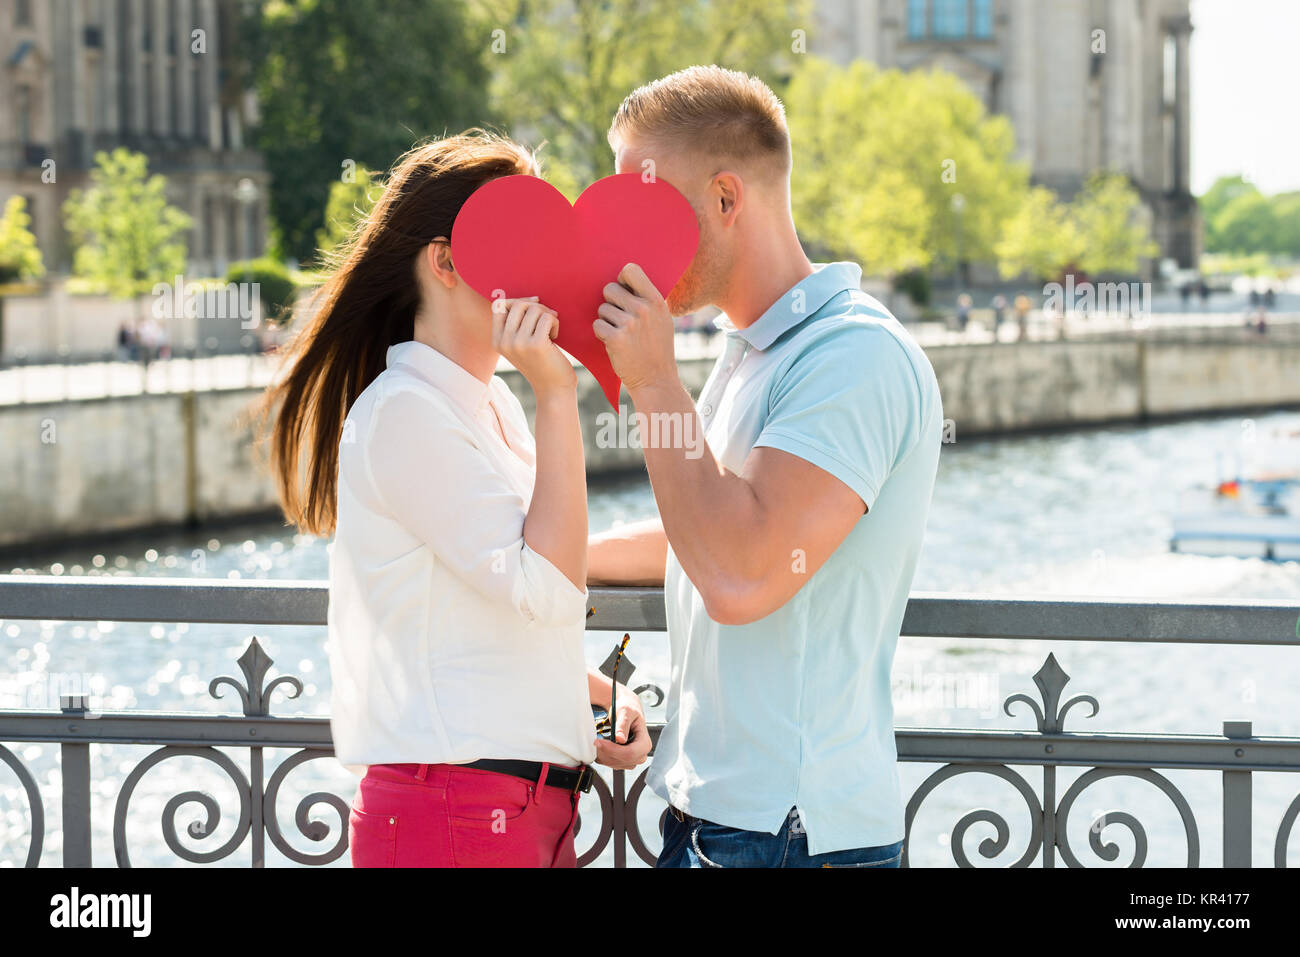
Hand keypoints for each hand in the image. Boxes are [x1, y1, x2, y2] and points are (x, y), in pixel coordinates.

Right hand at [492, 296, 575, 394]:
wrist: (553, 390)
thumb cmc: (541, 363)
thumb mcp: (521, 344)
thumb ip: (518, 324)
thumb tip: (532, 298)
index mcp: (496, 341)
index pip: (499, 306)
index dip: (517, 301)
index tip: (534, 306)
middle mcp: (504, 342)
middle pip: (518, 304)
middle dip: (537, 307)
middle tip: (548, 319)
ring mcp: (518, 343)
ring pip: (534, 309)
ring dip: (548, 316)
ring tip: (551, 331)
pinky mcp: (536, 344)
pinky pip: (547, 317)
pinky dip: (555, 323)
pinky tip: (555, 337)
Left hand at [593, 263, 678, 393]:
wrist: (656, 379)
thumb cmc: (657, 348)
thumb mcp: (662, 319)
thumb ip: (647, 300)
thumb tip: (627, 280)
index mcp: (656, 300)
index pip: (631, 270)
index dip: (622, 279)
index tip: (623, 291)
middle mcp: (643, 309)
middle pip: (609, 289)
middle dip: (610, 303)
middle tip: (620, 319)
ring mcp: (629, 324)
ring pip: (602, 309)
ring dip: (606, 321)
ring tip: (620, 334)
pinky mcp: (615, 339)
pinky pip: (597, 325)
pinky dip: (601, 334)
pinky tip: (614, 343)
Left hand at [593, 684, 651, 770]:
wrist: (626, 711)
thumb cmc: (628, 709)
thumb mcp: (626, 712)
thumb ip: (623, 725)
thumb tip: (620, 739)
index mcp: (645, 742)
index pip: (630, 753)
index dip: (613, 750)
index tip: (598, 742)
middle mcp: (641, 753)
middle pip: (623, 760)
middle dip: (606, 752)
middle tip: (595, 740)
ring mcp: (633, 759)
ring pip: (616, 764)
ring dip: (603, 755)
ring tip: (597, 741)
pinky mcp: (624, 760)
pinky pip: (611, 764)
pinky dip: (603, 757)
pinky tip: (600, 746)